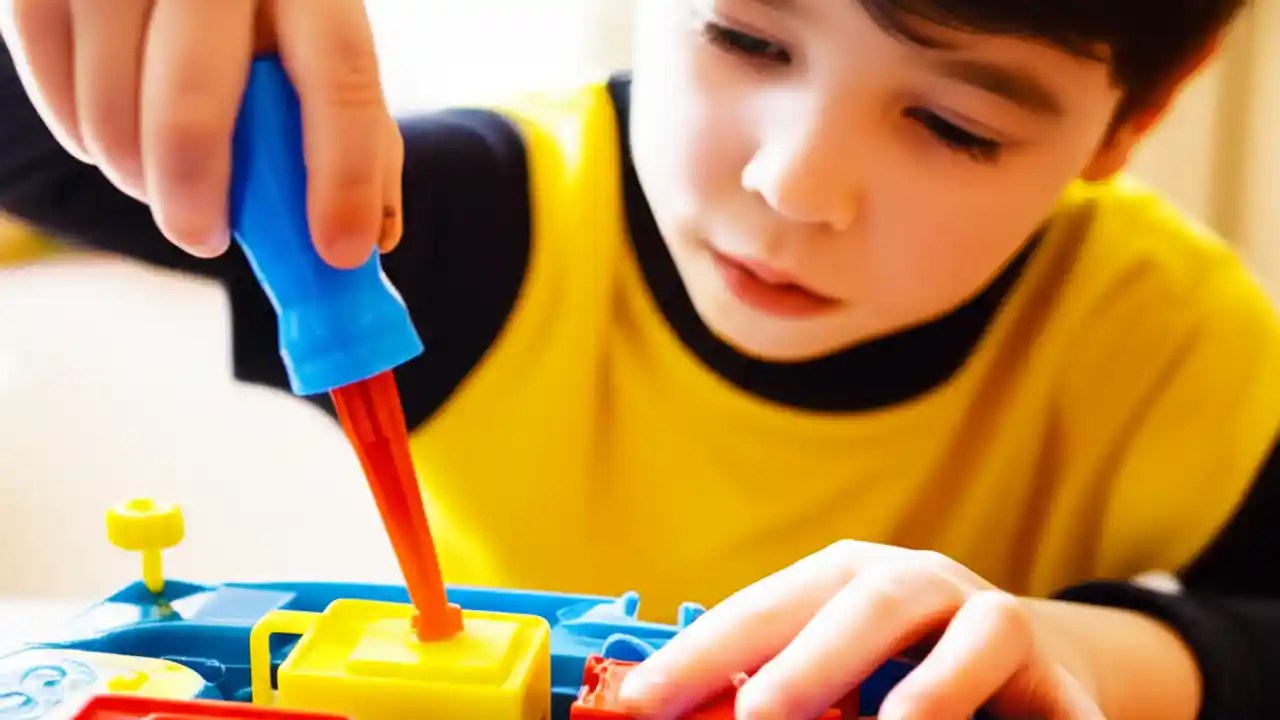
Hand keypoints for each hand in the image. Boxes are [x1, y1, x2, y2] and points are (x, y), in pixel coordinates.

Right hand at [0, 0, 401, 266]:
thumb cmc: (266, 12)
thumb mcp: (324, 50)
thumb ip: (362, 140)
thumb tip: (371, 239)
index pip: (340, 74)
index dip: (343, 173)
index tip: (338, 251)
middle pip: (195, 92)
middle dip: (196, 189)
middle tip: (206, 239)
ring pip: (110, 97)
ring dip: (134, 171)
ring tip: (164, 187)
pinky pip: (46, 72)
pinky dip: (77, 129)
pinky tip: (111, 141)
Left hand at [616, 541, 1104, 718]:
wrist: (1029, 651)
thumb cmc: (901, 663)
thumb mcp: (833, 663)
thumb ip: (777, 682)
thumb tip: (673, 714)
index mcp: (845, 578)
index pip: (765, 607)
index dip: (702, 654)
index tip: (641, 703)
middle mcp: (919, 584)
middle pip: (865, 603)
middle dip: (808, 663)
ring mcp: (993, 618)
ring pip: (975, 636)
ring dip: (930, 693)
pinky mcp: (1057, 672)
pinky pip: (1061, 703)